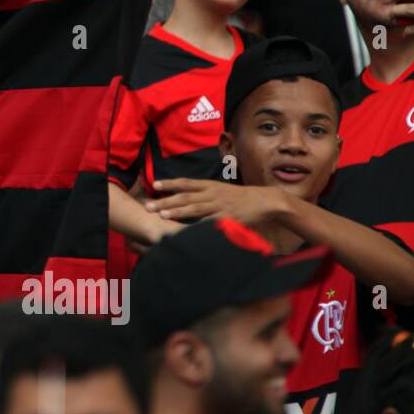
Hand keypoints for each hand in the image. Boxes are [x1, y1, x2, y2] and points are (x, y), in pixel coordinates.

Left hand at [147, 178, 286, 225]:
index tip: (154, 184)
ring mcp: (219, 205)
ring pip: (194, 208)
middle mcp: (211, 194)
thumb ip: (206, 194)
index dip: (169, 183)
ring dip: (177, 212)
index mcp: (210, 186)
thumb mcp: (221, 190)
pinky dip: (198, 226)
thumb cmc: (241, 197)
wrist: (265, 201)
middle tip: (148, 205)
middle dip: (165, 201)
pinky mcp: (227, 217)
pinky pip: (210, 222)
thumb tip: (190, 197)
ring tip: (162, 215)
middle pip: (184, 197)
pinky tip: (187, 231)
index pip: (185, 183)